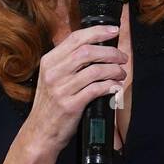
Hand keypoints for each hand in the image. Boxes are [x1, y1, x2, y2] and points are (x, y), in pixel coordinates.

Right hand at [23, 24, 127, 151]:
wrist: (40, 132)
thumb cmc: (51, 104)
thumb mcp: (52, 78)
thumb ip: (68, 62)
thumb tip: (95, 47)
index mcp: (49, 61)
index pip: (76, 38)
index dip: (98, 32)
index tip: (113, 31)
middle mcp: (53, 72)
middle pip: (88, 52)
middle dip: (111, 52)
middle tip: (122, 58)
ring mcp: (61, 89)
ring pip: (95, 70)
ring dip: (114, 70)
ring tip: (121, 74)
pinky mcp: (70, 104)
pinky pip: (96, 89)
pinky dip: (110, 86)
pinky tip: (115, 87)